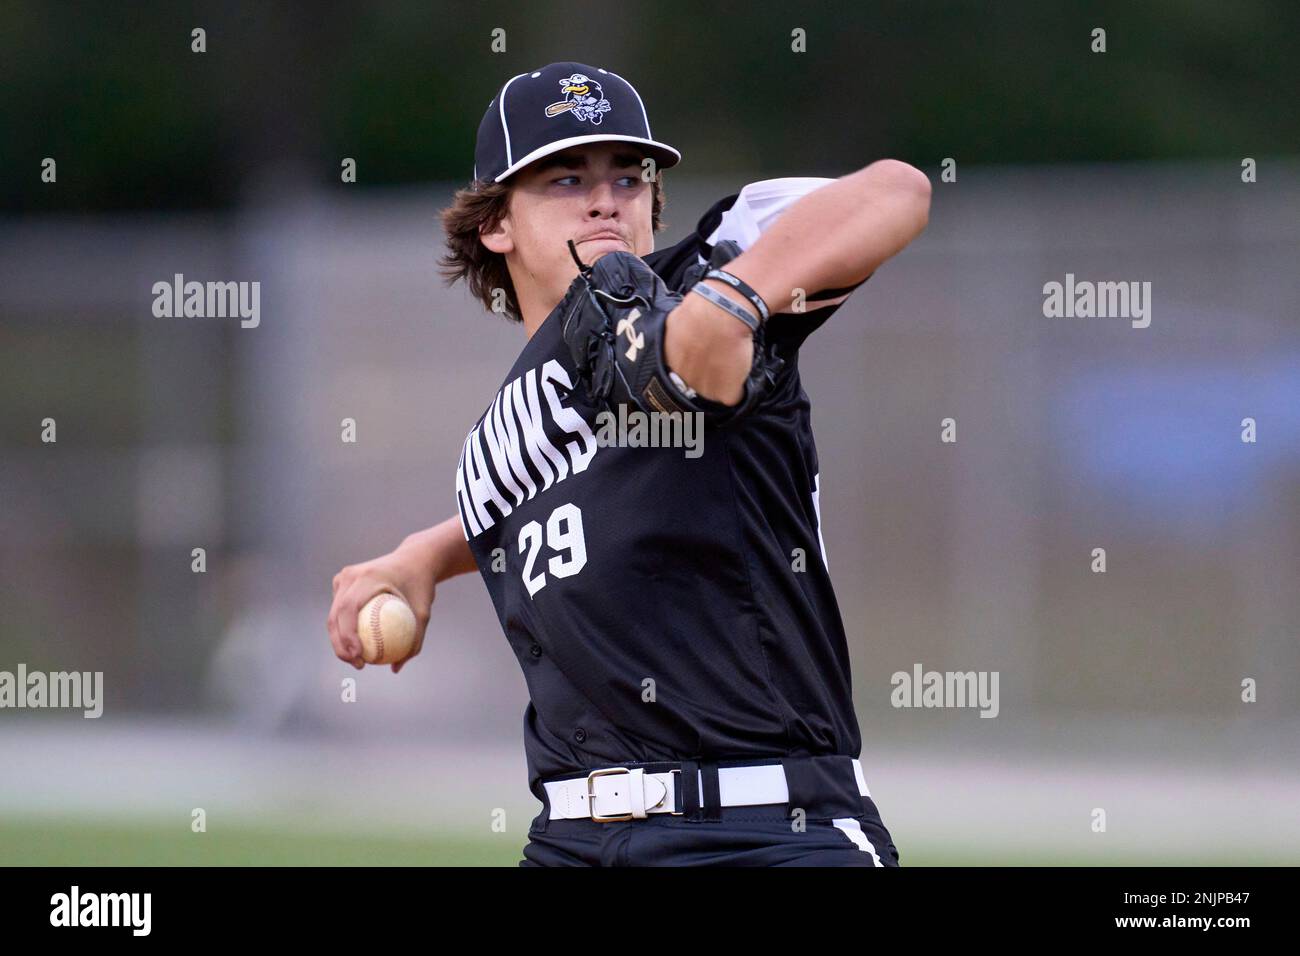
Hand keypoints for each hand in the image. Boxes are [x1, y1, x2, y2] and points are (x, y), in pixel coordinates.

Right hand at [327, 537, 435, 672]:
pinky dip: (344, 630)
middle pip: (336, 615)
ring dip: (340, 641)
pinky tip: (356, 648)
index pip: (349, 609)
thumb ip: (414, 640)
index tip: (359, 656)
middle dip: (341, 646)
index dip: (348, 636)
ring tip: (356, 660)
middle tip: (358, 664)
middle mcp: (351, 575)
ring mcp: (344, 577)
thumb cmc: (421, 586)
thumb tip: (396, 668)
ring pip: (334, 615)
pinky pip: (339, 611)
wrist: (415, 560)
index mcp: (368, 576)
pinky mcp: (342, 582)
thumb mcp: (424, 613)